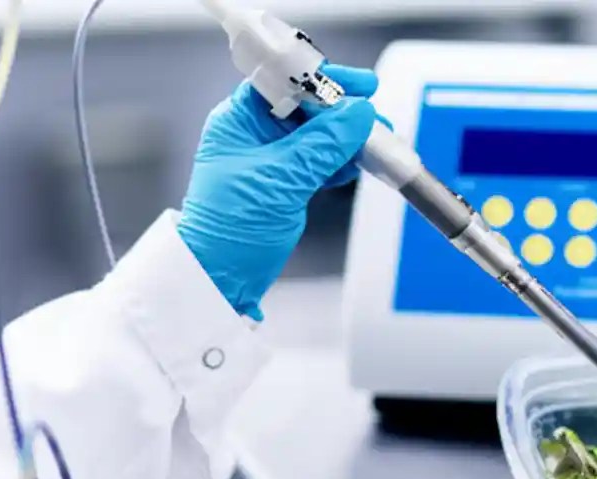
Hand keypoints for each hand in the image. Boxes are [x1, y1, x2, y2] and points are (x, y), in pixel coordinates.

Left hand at [177, 65, 378, 320]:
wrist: (220, 280)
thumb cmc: (228, 231)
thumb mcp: (280, 181)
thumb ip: (322, 145)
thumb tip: (358, 114)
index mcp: (239, 121)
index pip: (284, 80)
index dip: (323, 79)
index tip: (361, 86)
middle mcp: (253, 133)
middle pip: (307, 106)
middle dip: (343, 111)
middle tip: (377, 120)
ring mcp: (270, 158)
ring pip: (318, 134)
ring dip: (347, 137)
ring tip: (377, 144)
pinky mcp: (285, 182)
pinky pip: (319, 159)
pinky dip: (340, 160)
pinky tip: (358, 164)